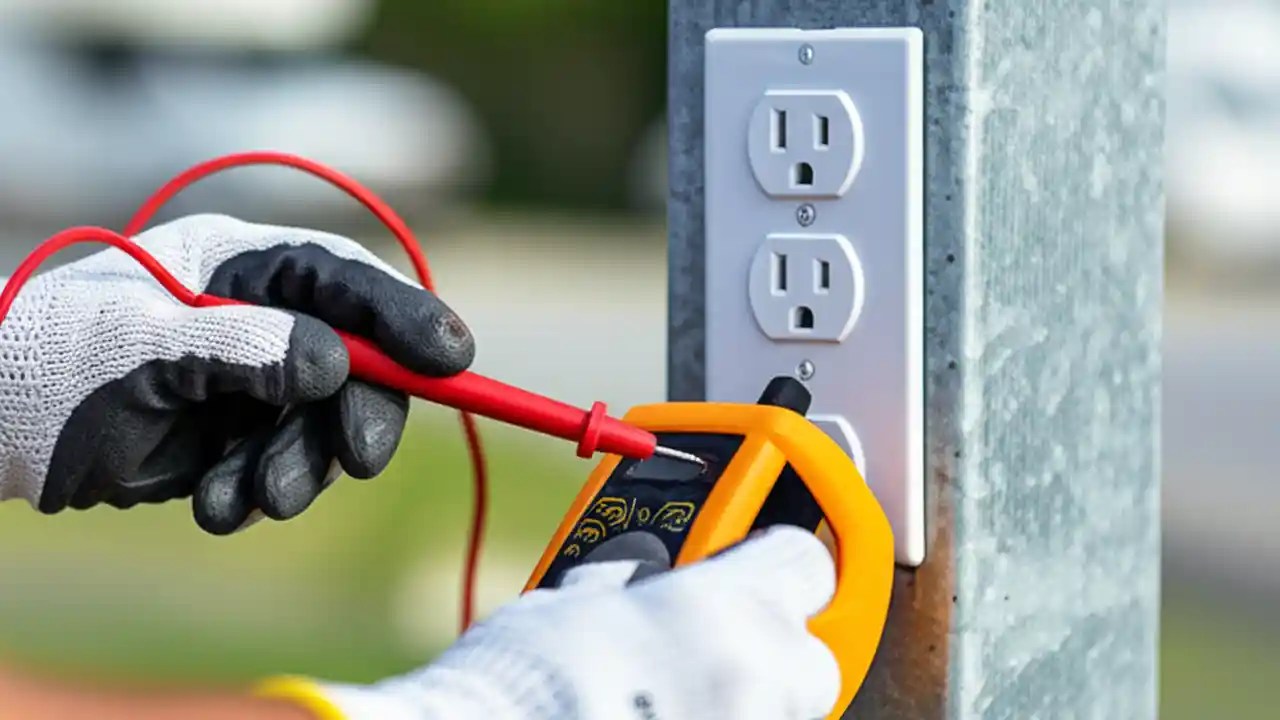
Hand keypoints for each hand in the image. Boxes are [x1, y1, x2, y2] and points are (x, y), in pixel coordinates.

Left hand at [0, 214, 473, 532]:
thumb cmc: (49, 363)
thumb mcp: (141, 344)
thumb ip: (243, 347)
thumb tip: (334, 366)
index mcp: (239, 265)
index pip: (345, 279)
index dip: (406, 316)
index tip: (454, 358)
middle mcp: (261, 318)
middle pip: (358, 361)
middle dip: (355, 416)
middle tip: (356, 461)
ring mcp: (255, 380)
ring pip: (327, 425)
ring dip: (301, 469)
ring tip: (245, 498)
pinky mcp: (241, 436)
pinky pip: (288, 466)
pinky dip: (261, 493)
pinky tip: (213, 505)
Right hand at [260, 526, 840, 719]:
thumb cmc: (518, 683)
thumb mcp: (571, 601)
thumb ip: (630, 581)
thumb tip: (638, 579)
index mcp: (726, 611)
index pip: (809, 558)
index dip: (780, 551)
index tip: (766, 548)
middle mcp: (757, 682)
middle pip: (810, 651)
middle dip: (769, 641)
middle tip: (709, 637)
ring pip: (780, 705)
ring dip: (741, 692)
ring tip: (670, 689)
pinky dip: (716, 718)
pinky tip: (661, 713)